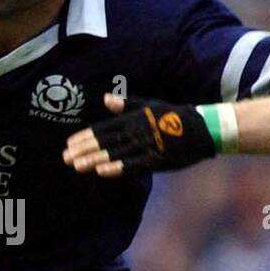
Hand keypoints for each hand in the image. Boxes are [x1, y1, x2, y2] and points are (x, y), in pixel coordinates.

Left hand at [63, 95, 216, 177]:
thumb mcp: (149, 106)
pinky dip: (118, 168)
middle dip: (84, 150)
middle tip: (65, 158)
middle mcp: (137, 131)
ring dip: (95, 159)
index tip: (68, 144)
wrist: (204, 127)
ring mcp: (147, 145)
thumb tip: (104, 99)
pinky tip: (102, 172)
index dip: (85, 137)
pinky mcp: (158, 159)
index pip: (104, 129)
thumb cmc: (174, 116)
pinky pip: (135, 165)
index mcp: (133, 119)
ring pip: (116, 153)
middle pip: (105, 142)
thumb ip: (126, 104)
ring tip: (77, 165)